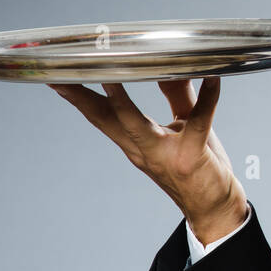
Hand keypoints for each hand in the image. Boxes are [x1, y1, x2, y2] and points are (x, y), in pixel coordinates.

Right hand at [48, 77, 247, 242]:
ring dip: (122, 99)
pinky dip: (208, 98)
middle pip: (106, 120)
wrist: (215, 209)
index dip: (77, 96)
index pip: (101, 115)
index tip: (55, 75)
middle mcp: (143, 149)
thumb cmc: (199, 164)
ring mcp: (164, 155)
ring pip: (136, 124)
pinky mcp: (191, 157)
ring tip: (112, 74)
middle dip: (82, 97)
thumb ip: (175, 92)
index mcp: (136, 141)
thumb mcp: (182, 123)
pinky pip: (199, 123)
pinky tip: (213, 78)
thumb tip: (166, 62)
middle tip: (62, 75)